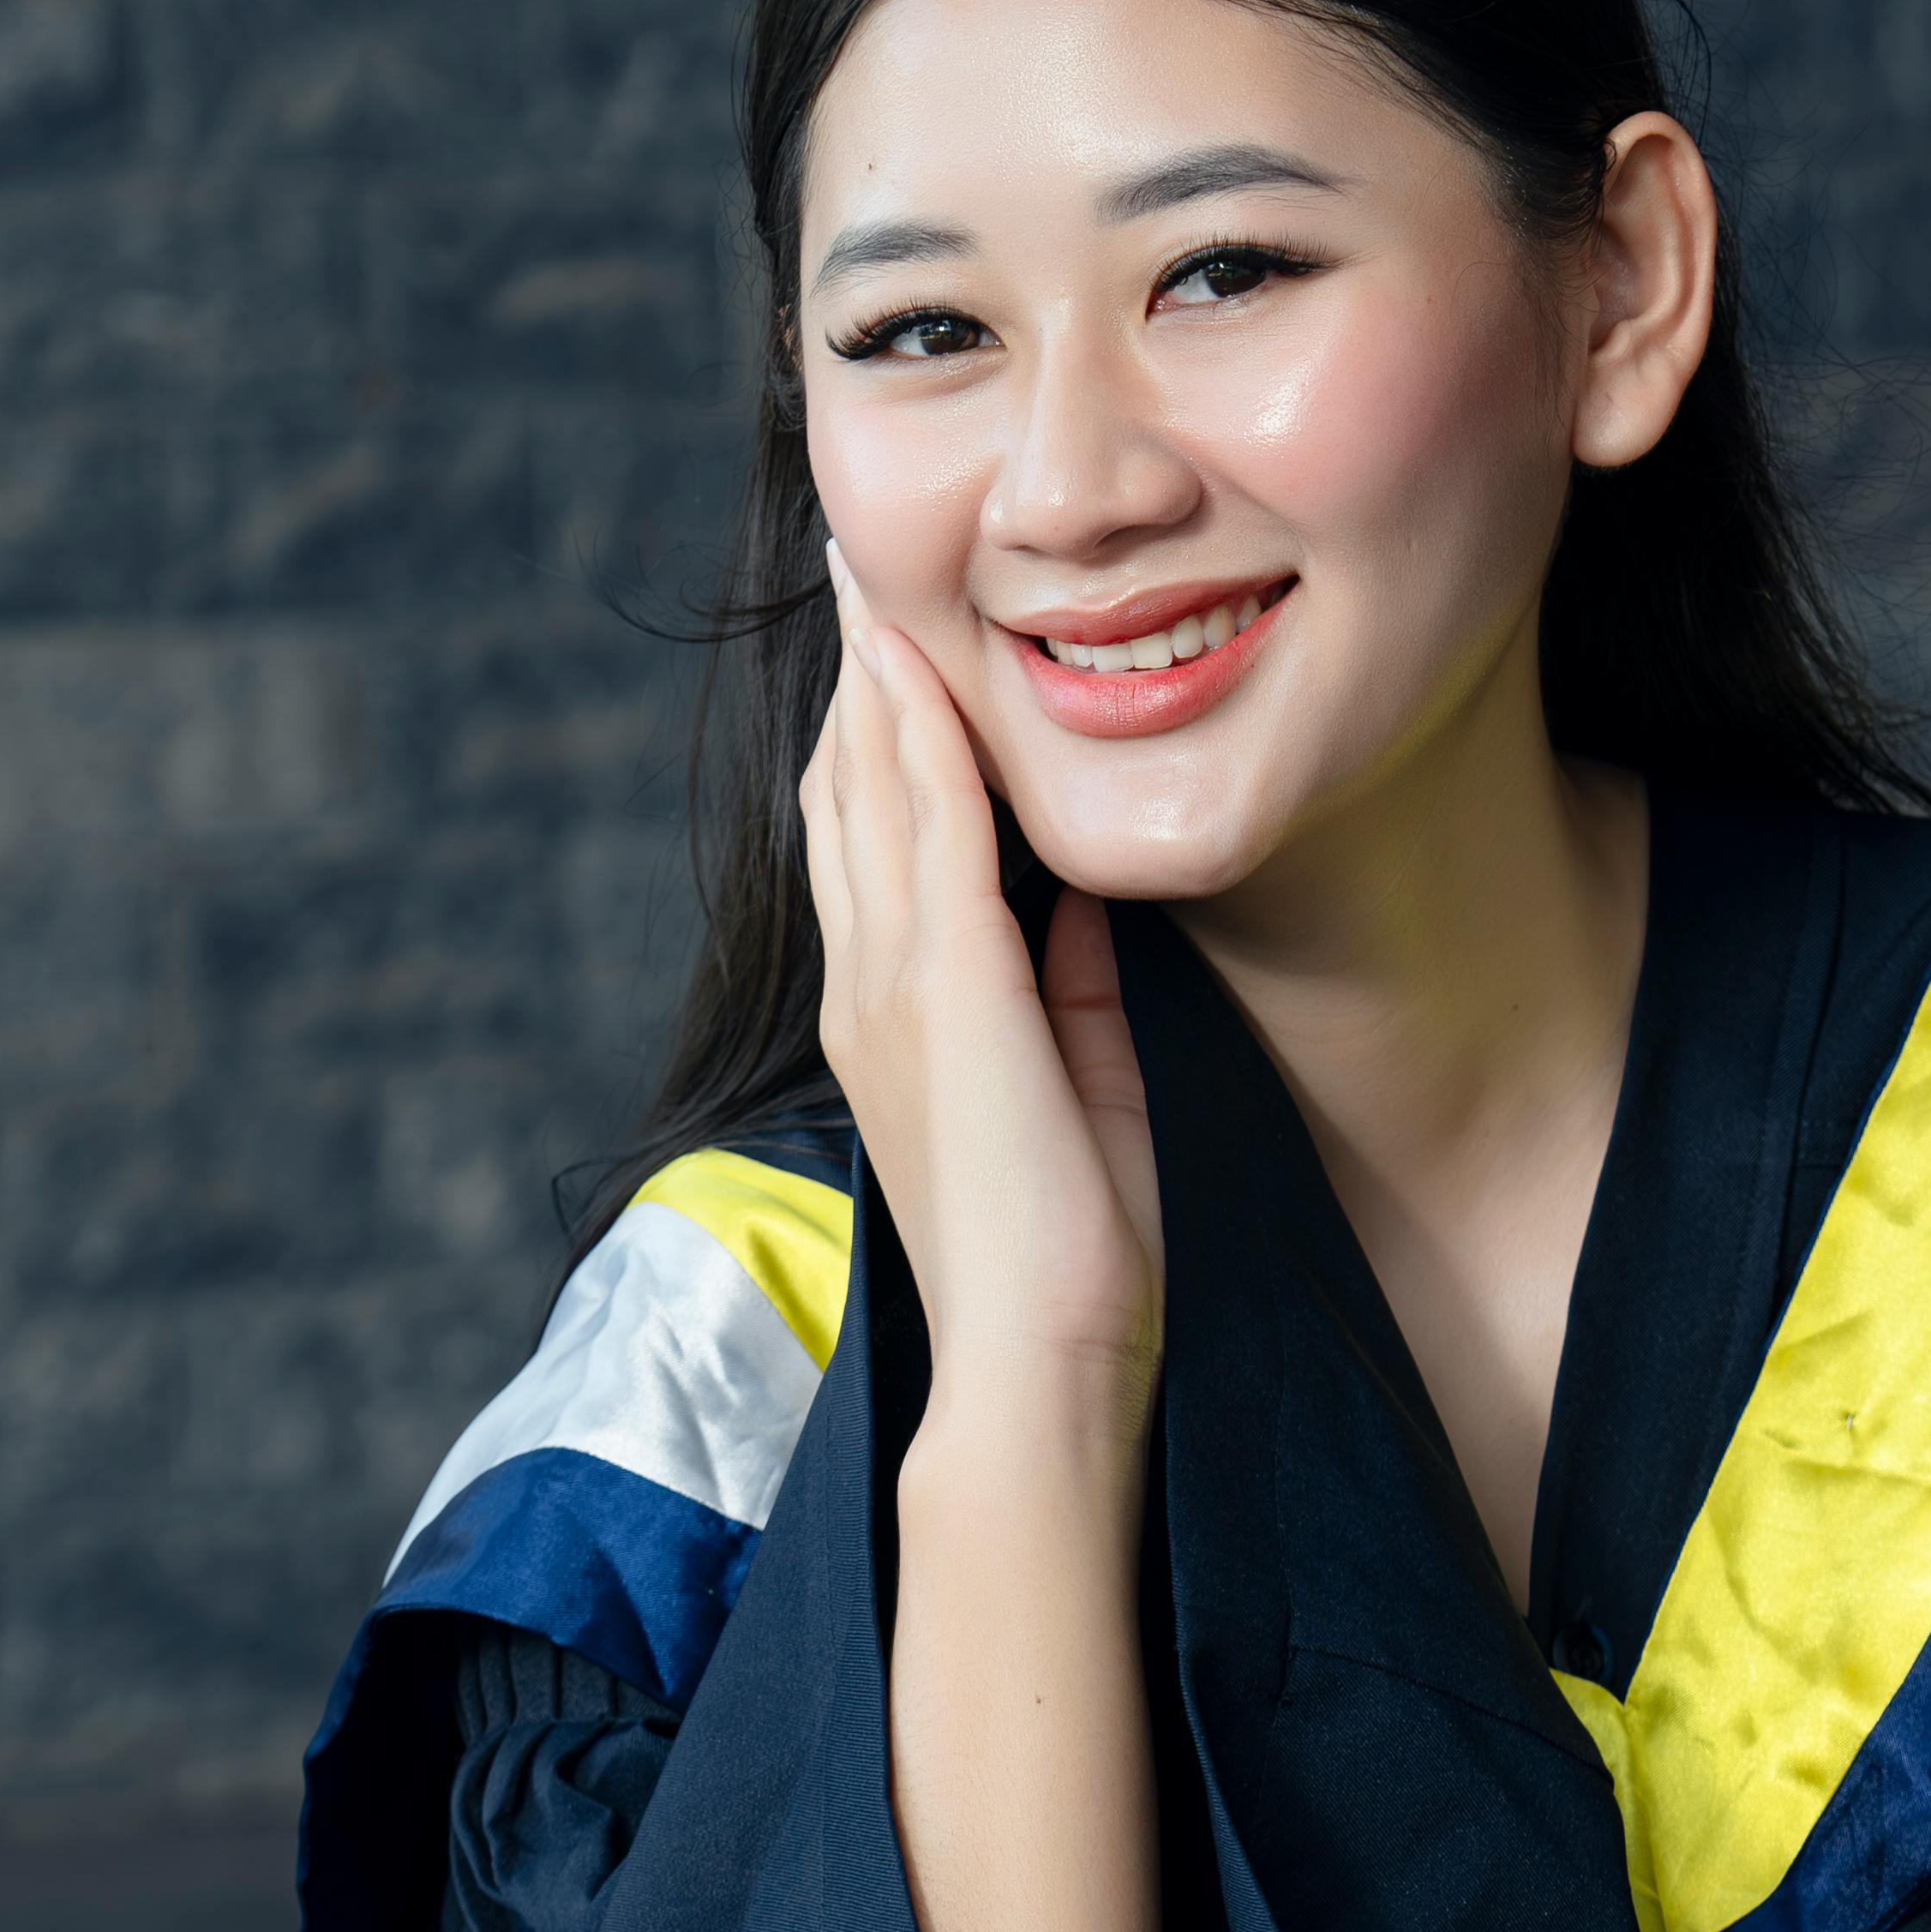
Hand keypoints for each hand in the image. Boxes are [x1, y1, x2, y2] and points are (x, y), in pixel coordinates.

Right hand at [801, 547, 1161, 1434]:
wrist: (1045, 1366)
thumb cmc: (1076, 1252)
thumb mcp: (1079, 1082)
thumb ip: (1069, 986)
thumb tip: (1084, 894)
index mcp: (895, 1013)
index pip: (870, 840)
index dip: (876, 733)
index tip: (892, 641)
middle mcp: (870, 987)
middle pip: (846, 793)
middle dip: (856, 677)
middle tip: (861, 566)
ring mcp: (894, 989)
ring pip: (868, 792)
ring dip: (876, 678)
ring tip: (876, 577)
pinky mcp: (949, 995)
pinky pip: (928, 833)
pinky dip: (922, 738)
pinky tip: (924, 663)